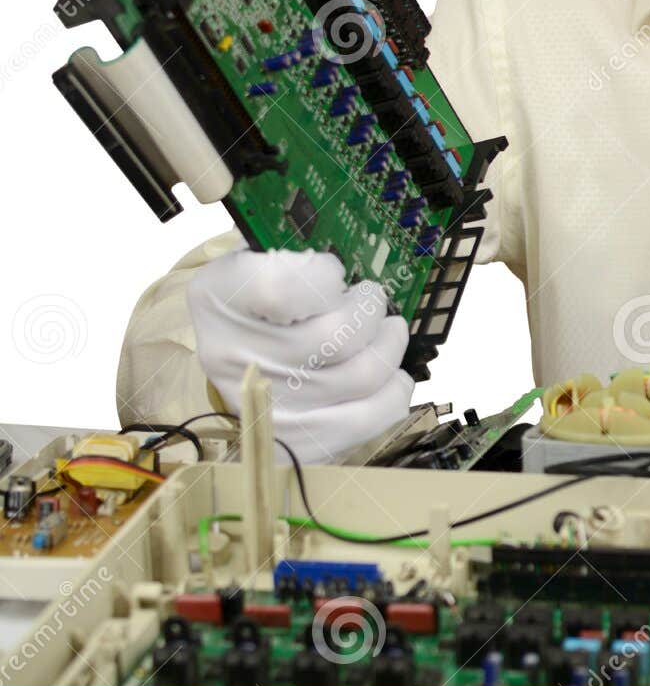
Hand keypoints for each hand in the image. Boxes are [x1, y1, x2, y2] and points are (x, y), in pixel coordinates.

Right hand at [188, 248, 413, 462]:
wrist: (234, 365)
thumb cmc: (258, 305)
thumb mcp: (256, 260)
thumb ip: (296, 249)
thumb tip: (353, 246)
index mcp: (219, 297)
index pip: (281, 287)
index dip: (325, 276)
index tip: (334, 273)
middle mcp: (236, 356)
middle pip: (336, 336)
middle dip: (371, 309)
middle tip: (370, 299)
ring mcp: (268, 405)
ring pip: (363, 374)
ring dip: (390, 344)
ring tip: (386, 330)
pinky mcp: (298, 439)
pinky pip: (372, 414)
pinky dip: (394, 388)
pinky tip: (388, 372)